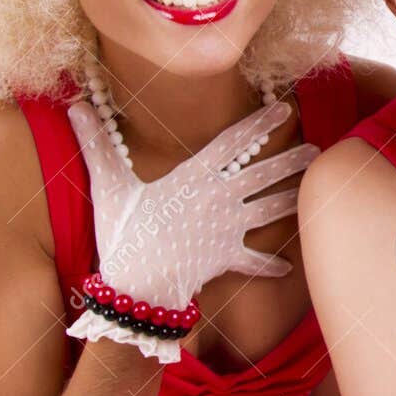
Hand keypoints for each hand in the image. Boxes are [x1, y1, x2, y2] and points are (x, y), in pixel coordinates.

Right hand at [65, 99, 318, 360]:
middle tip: (321, 149)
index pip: (233, 142)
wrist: (135, 289)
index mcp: (193, 177)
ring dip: (294, 199)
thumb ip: (98, 146)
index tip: (284, 108)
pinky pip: (255, 261)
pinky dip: (270, 265)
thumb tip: (74, 106)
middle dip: (291, 160)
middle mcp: (218, 199)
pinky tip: (289, 267)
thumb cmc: (120, 234)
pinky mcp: (227, 258)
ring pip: (269, 210)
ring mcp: (226, 229)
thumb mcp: (107, 186)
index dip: (259, 123)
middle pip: (262, 174)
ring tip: (318, 190)